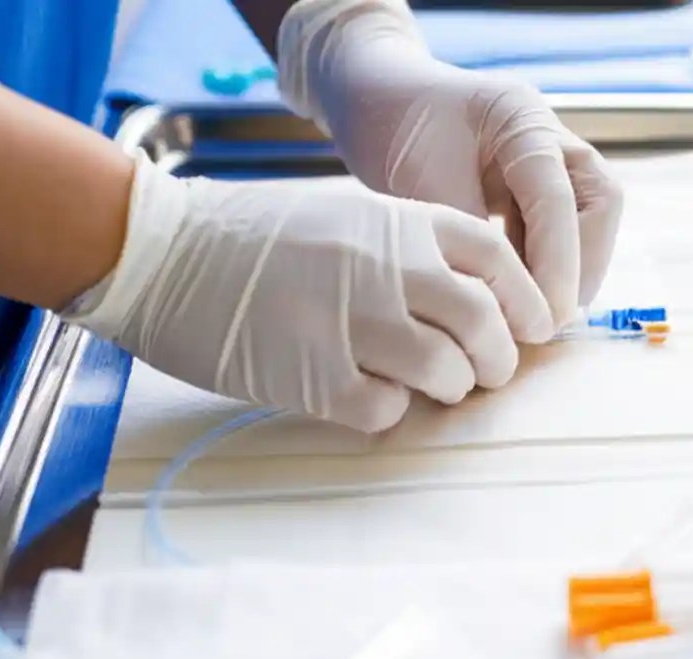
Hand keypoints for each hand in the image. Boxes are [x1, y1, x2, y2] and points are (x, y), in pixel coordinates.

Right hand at [65, 154, 553, 431]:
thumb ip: (406, 249)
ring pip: (447, 372)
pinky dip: (388, 412)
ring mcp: (352, 321)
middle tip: (488, 373)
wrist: (160, 249)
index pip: (497, 260)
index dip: (526, 301)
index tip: (533, 329)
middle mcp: (387, 267)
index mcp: (397, 222)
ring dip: (449, 389)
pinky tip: (365, 395)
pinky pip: (386, 411)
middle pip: (485, 322)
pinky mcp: (314, 376)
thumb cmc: (251, 235)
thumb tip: (470, 303)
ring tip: (429, 387)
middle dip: (499, 360)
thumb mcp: (343, 213)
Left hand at [277, 0, 622, 327]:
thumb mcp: (421, 181)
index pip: (558, 197)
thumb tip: (502, 300)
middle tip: (546, 321)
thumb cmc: (390, 127)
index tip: (546, 317)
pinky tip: (514, 298)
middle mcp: (547, 136)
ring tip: (531, 317)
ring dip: (567, 271)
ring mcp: (545, 160)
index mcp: (522, 119)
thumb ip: (467, 234)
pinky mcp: (529, 187)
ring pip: (585, 220)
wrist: (372, 99)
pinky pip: (554, 230)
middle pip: (598, 205)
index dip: (559, 263)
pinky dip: (542, 267)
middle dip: (580, 267)